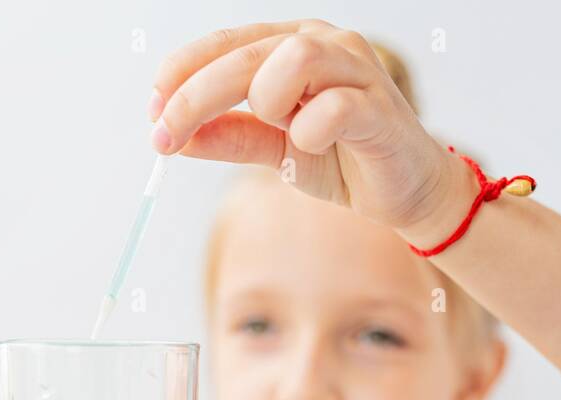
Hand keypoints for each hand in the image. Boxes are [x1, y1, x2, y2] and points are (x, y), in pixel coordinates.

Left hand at [148, 19, 470, 239]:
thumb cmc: (343, 161)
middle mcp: (324, 43)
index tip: (152, 111)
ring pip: (292, 58)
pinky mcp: (380, 107)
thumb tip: (174, 137)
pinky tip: (312, 147)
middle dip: (196, 95)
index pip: (227, 44)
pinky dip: (309, 131)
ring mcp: (356, 69)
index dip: (183, 73)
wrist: (407, 194)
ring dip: (264, 98)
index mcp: (292, 45)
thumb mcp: (273, 151)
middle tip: (164, 136)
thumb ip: (230, 137)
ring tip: (276, 129)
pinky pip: (333, 108)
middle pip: (246, 53)